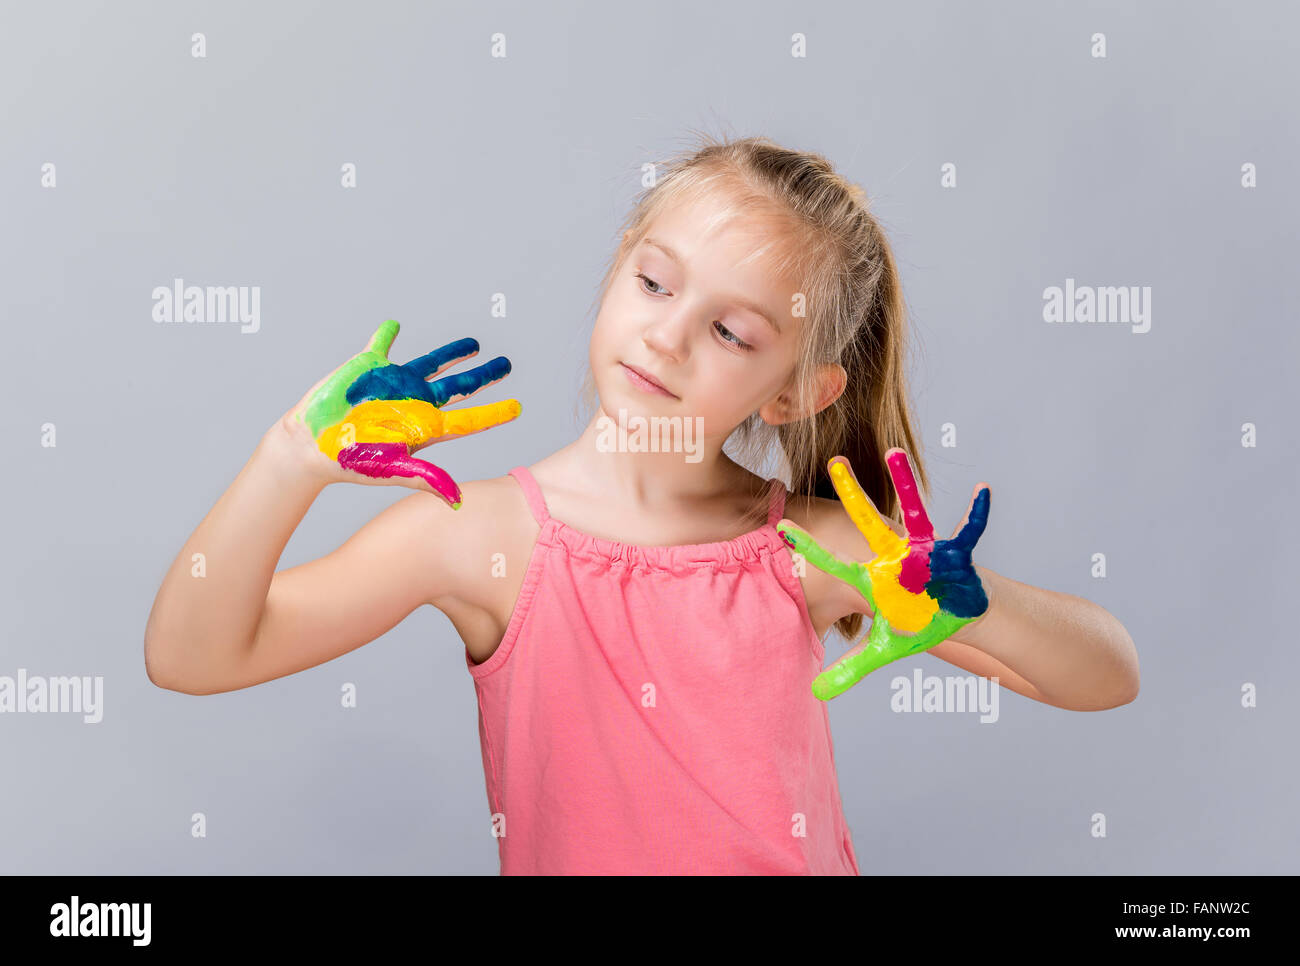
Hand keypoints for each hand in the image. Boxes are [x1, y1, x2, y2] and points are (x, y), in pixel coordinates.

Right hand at [273, 319, 520, 506]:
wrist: (310, 445)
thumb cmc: (350, 462)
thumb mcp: (391, 469)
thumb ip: (425, 477)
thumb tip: (459, 500)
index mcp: (426, 427)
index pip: (469, 420)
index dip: (494, 413)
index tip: (518, 407)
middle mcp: (415, 404)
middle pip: (460, 388)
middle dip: (484, 376)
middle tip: (507, 366)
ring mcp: (394, 385)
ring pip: (433, 364)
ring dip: (454, 352)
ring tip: (475, 344)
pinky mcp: (369, 367)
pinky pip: (382, 345)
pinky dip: (387, 334)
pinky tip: (395, 326)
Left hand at [776, 449, 990, 700]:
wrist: (960, 614)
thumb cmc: (920, 623)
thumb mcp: (885, 649)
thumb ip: (851, 668)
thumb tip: (816, 695)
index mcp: (873, 577)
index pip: (833, 560)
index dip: (809, 546)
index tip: (782, 525)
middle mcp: (894, 557)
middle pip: (867, 521)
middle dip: (852, 493)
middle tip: (834, 461)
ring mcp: (924, 551)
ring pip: (914, 511)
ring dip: (906, 484)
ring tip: (894, 452)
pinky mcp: (954, 555)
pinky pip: (967, 532)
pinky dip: (975, 514)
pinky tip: (982, 491)